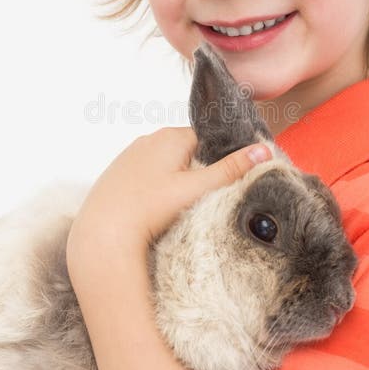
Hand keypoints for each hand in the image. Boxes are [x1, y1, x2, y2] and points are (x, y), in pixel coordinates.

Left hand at [66, 126, 271, 272]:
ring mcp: (130, 156)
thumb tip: (264, 149)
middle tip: (200, 199)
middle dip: (197, 172)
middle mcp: (148, 139)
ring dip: (175, 182)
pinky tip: (155, 210)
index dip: (218, 160)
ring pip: (165, 165)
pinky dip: (154, 190)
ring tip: (176, 208)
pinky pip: (146, 177)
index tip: (221, 182)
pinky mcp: (117, 175)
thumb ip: (231, 169)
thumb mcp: (197, 188)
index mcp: (170, 136)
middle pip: (186, 152)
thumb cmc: (149, 208)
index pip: (207, 139)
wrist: (104, 234)